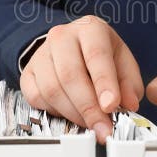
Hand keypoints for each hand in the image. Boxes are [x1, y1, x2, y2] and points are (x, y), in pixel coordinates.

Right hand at [20, 16, 143, 142]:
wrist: (74, 47)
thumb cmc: (101, 55)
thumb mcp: (123, 63)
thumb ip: (129, 84)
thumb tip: (129, 105)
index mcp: (90, 29)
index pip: (96, 55)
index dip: (104, 83)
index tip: (111, 106)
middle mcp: (62, 37)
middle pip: (70, 75)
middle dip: (88, 107)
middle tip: (103, 128)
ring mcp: (41, 53)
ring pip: (51, 89)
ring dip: (73, 114)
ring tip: (91, 124)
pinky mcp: (27, 72)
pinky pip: (36, 98)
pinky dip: (54, 112)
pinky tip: (70, 114)